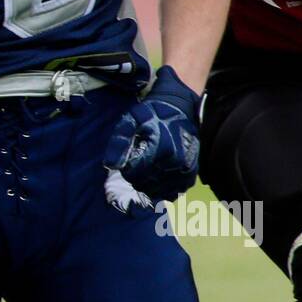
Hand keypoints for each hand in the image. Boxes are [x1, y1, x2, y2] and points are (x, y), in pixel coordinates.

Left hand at [103, 65, 201, 214]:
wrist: (180, 108)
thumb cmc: (153, 113)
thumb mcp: (132, 119)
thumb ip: (120, 141)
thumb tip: (110, 165)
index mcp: (162, 150)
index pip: (133, 174)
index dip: (126, 168)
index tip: (129, 157)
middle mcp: (176, 163)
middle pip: (144, 184)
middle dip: (135, 176)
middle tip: (137, 161)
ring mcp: (185, 171)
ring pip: (157, 191)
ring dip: (148, 183)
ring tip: (148, 166)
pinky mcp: (191, 175)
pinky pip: (172, 193)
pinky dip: (162, 189)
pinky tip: (158, 175)